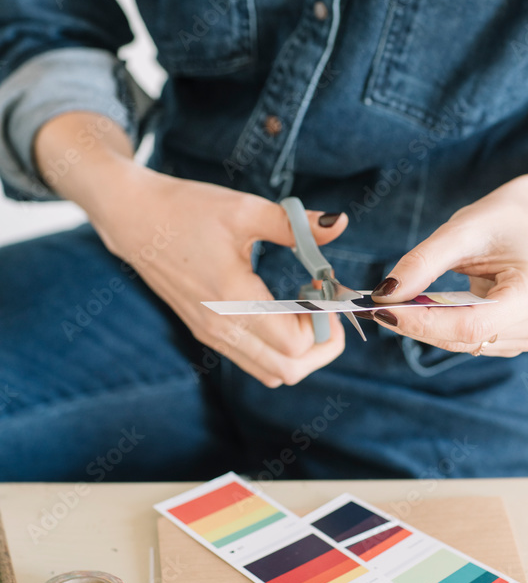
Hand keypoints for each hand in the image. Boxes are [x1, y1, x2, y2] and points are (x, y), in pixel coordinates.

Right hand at [95, 165, 348, 386]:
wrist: (134, 218)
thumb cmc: (187, 209)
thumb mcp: (245, 209)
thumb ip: (296, 225)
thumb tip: (339, 224)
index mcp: (232, 299)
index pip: (295, 345)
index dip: (323, 322)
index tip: (326, 287)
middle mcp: (221, 327)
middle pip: (288, 371)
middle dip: (320, 345)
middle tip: (324, 306)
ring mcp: (211, 334)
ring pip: (271, 373)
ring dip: (299, 351)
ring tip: (303, 307)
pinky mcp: (206, 332)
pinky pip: (252, 360)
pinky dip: (277, 348)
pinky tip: (280, 309)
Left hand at [368, 174, 527, 356]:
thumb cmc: (499, 222)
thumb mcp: (460, 230)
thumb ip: (423, 263)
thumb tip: (385, 295)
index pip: (471, 324)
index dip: (424, 322)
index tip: (382, 311)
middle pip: (464, 338)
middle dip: (416, 324)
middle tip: (373, 307)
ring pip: (461, 344)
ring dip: (425, 326)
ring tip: (397, 302)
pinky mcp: (513, 341)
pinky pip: (466, 341)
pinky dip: (439, 326)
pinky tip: (425, 307)